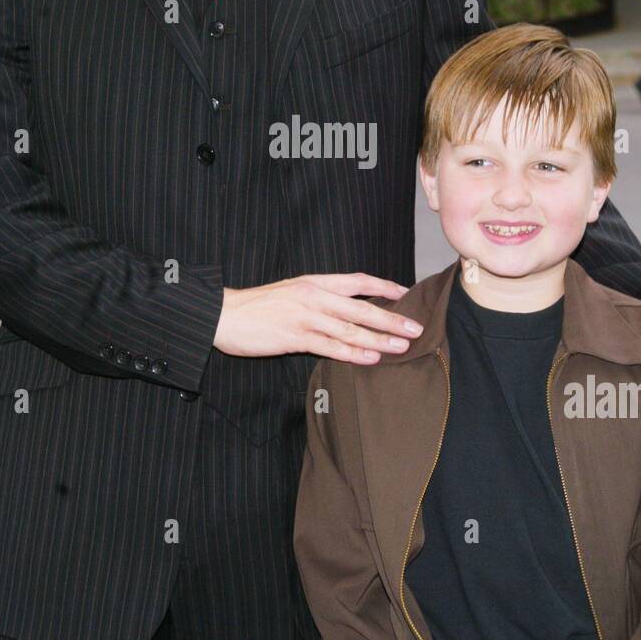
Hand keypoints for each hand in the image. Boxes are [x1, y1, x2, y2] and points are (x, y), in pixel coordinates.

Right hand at [212, 272, 423, 363]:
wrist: (224, 314)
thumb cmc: (258, 306)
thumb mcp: (292, 292)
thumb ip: (318, 298)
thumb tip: (346, 308)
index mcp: (314, 282)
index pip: (357, 280)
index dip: (383, 286)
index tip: (405, 293)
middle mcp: (314, 296)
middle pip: (362, 307)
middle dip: (392, 318)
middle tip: (416, 327)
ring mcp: (306, 317)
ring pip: (351, 329)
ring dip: (379, 338)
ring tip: (402, 346)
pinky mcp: (295, 337)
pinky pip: (331, 347)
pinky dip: (353, 353)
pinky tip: (370, 358)